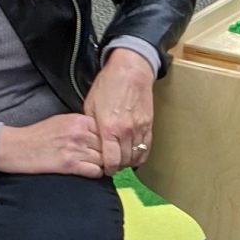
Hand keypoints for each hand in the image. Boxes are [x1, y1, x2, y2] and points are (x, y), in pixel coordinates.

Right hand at [0, 114, 104, 177]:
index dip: (111, 140)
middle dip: (110, 153)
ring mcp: (76, 149)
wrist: (18, 147)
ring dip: (105, 165)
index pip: (107, 130)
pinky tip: (92, 172)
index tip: (111, 146)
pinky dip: (97, 173)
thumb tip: (101, 132)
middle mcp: (80, 133)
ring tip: (103, 167)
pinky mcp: (70, 165)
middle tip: (110, 159)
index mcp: (79, 120)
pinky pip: (95, 171)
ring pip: (104, 159)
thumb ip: (83, 125)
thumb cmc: (38, 134)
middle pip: (108, 145)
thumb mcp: (62, 121)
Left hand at [83, 49, 156, 173]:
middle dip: (117, 166)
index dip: (107, 169)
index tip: (104, 169)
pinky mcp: (149, 125)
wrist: (131, 70)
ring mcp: (139, 129)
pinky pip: (147, 148)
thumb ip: (91, 126)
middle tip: (111, 165)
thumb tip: (91, 141)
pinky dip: (141, 155)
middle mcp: (125, 131)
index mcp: (108, 128)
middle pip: (124, 161)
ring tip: (121, 160)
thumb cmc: (108, 84)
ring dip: (128, 162)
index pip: (110, 160)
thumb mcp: (90, 105)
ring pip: (136, 156)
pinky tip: (134, 155)